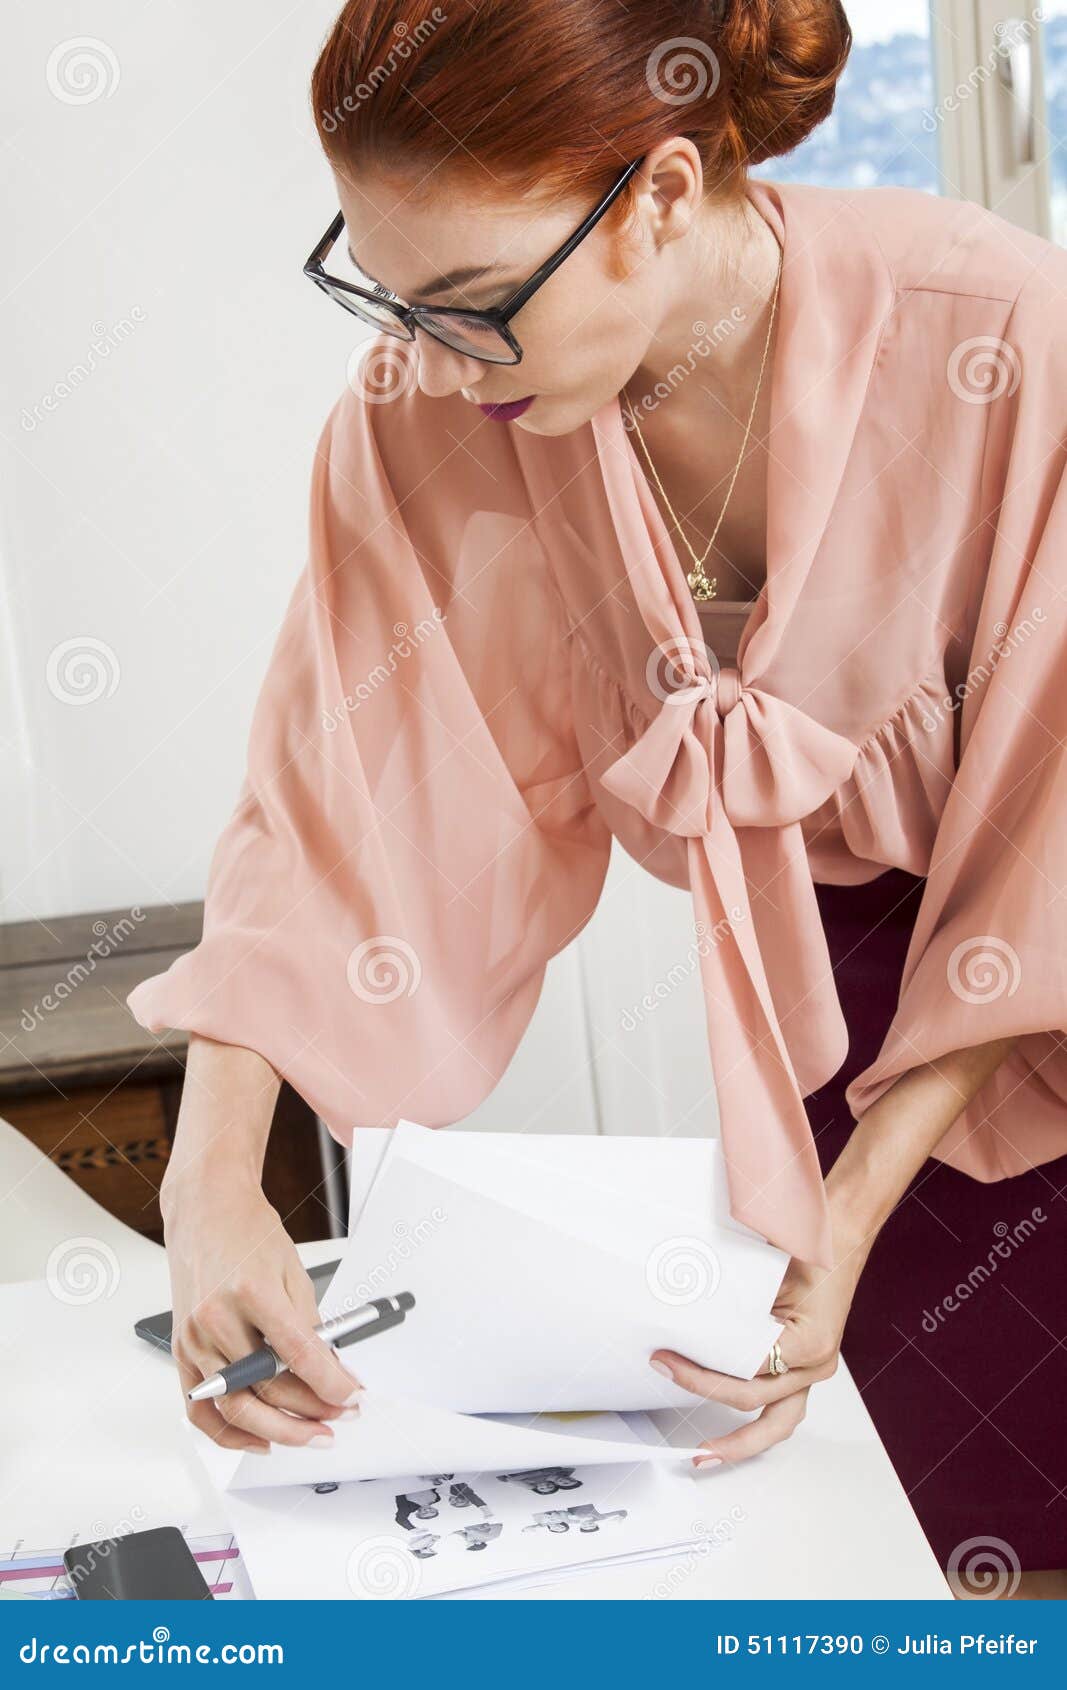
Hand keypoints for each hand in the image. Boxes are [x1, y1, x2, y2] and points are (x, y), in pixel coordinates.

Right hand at [162, 1171, 362, 1453]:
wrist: (206, 1211)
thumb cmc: (248, 1233)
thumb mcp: (292, 1272)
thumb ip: (310, 1326)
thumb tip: (331, 1370)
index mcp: (251, 1293)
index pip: (297, 1355)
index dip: (330, 1384)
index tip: (352, 1397)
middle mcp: (216, 1320)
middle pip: (266, 1389)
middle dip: (311, 1412)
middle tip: (340, 1417)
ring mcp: (194, 1340)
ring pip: (236, 1407)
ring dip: (279, 1430)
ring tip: (312, 1434)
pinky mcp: (180, 1352)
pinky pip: (200, 1409)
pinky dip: (229, 1434)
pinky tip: (261, 1440)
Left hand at [650, 1233, 870, 1470]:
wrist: (839, 1233)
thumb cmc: (810, 1243)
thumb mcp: (768, 1268)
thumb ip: (735, 1297)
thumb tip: (685, 1317)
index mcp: (809, 1342)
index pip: (747, 1370)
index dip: (702, 1370)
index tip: (666, 1357)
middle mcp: (815, 1364)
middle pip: (754, 1399)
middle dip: (704, 1391)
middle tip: (666, 1373)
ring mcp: (813, 1369)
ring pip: (778, 1422)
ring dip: (741, 1442)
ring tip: (705, 1455)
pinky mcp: (804, 1366)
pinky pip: (781, 1406)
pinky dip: (754, 1420)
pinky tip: (730, 1431)